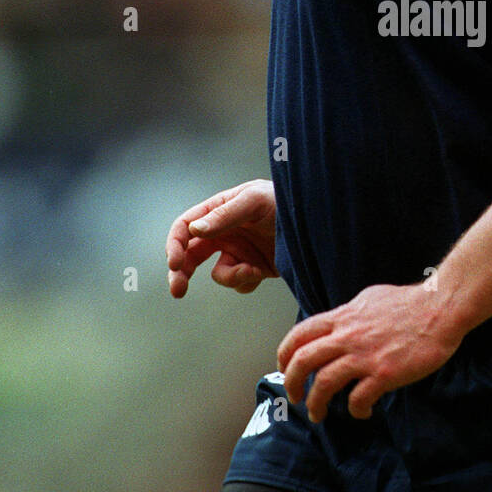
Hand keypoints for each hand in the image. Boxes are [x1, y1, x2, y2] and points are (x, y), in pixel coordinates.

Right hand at [165, 179, 278, 296]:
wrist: (316, 222)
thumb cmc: (284, 200)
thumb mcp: (254, 201)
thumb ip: (225, 215)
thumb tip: (195, 229)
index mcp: (218, 210)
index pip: (185, 227)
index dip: (175, 245)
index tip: (175, 264)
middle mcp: (224, 231)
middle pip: (191, 255)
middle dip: (181, 273)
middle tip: (178, 290)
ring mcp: (239, 251)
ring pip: (217, 273)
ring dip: (230, 276)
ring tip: (251, 271)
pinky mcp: (254, 267)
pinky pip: (238, 283)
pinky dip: (245, 281)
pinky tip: (261, 273)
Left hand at [277, 282, 462, 421]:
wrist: (440, 308)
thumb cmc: (409, 303)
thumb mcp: (368, 299)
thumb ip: (349, 315)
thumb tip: (339, 324)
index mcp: (343, 317)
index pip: (300, 334)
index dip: (285, 354)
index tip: (284, 368)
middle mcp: (348, 336)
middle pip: (303, 361)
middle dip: (291, 383)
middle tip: (295, 397)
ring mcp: (365, 356)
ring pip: (324, 383)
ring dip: (316, 404)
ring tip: (317, 414)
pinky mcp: (384, 373)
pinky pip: (358, 399)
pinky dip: (355, 410)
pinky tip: (361, 411)